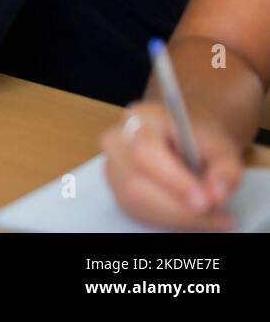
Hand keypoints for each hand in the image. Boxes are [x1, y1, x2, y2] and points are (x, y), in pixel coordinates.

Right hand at [101, 100, 243, 229]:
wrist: (184, 136)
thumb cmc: (199, 139)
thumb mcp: (223, 147)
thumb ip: (226, 170)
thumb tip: (216, 195)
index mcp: (142, 118)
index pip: (147, 151)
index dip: (173, 180)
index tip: (205, 201)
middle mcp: (117, 139)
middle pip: (135, 182)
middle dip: (177, 208)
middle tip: (215, 216)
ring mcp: (112, 164)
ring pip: (134, 200)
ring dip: (174, 217)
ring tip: (210, 217)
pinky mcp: (115, 186)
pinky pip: (135, 210)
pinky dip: (166, 219)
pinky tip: (190, 215)